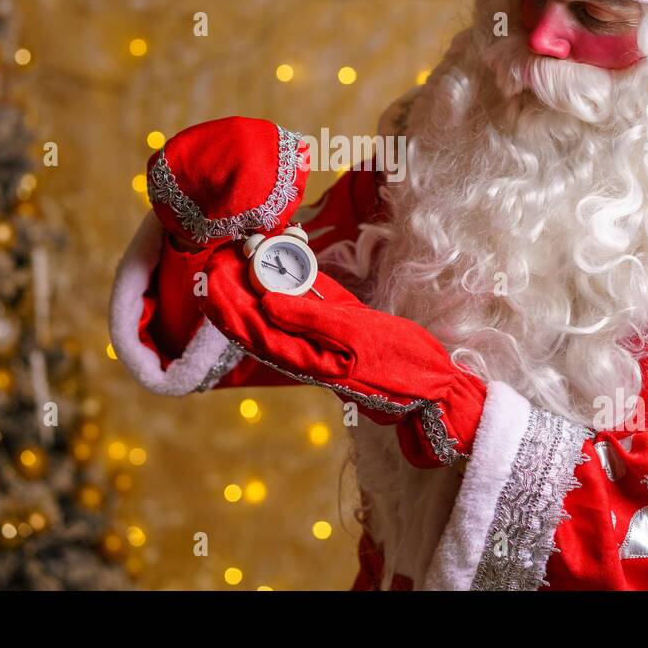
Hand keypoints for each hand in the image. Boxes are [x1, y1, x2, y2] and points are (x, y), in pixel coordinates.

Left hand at [201, 245, 486, 465]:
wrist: (436, 389)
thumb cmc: (403, 364)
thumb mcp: (359, 336)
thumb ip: (313, 318)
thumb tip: (266, 302)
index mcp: (306, 357)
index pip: (254, 329)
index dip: (229, 303)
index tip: (211, 274)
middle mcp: (306, 352)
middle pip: (258, 321)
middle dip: (234, 292)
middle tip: (215, 259)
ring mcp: (322, 343)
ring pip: (277, 314)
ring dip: (255, 288)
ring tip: (236, 259)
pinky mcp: (340, 332)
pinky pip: (305, 308)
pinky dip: (288, 287)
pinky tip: (277, 270)